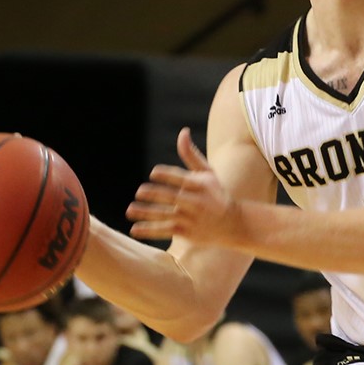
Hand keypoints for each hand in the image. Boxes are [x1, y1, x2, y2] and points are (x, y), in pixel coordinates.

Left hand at [126, 128, 241, 244]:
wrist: (233, 224)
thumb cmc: (216, 193)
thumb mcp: (207, 173)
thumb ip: (191, 155)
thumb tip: (182, 132)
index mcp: (201, 185)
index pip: (182, 179)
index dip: (168, 176)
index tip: (153, 173)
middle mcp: (197, 202)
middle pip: (174, 198)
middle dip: (156, 195)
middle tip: (139, 192)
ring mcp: (192, 218)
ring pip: (167, 215)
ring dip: (147, 213)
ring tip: (130, 210)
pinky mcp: (187, 232)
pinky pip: (166, 230)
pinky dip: (150, 231)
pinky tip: (134, 230)